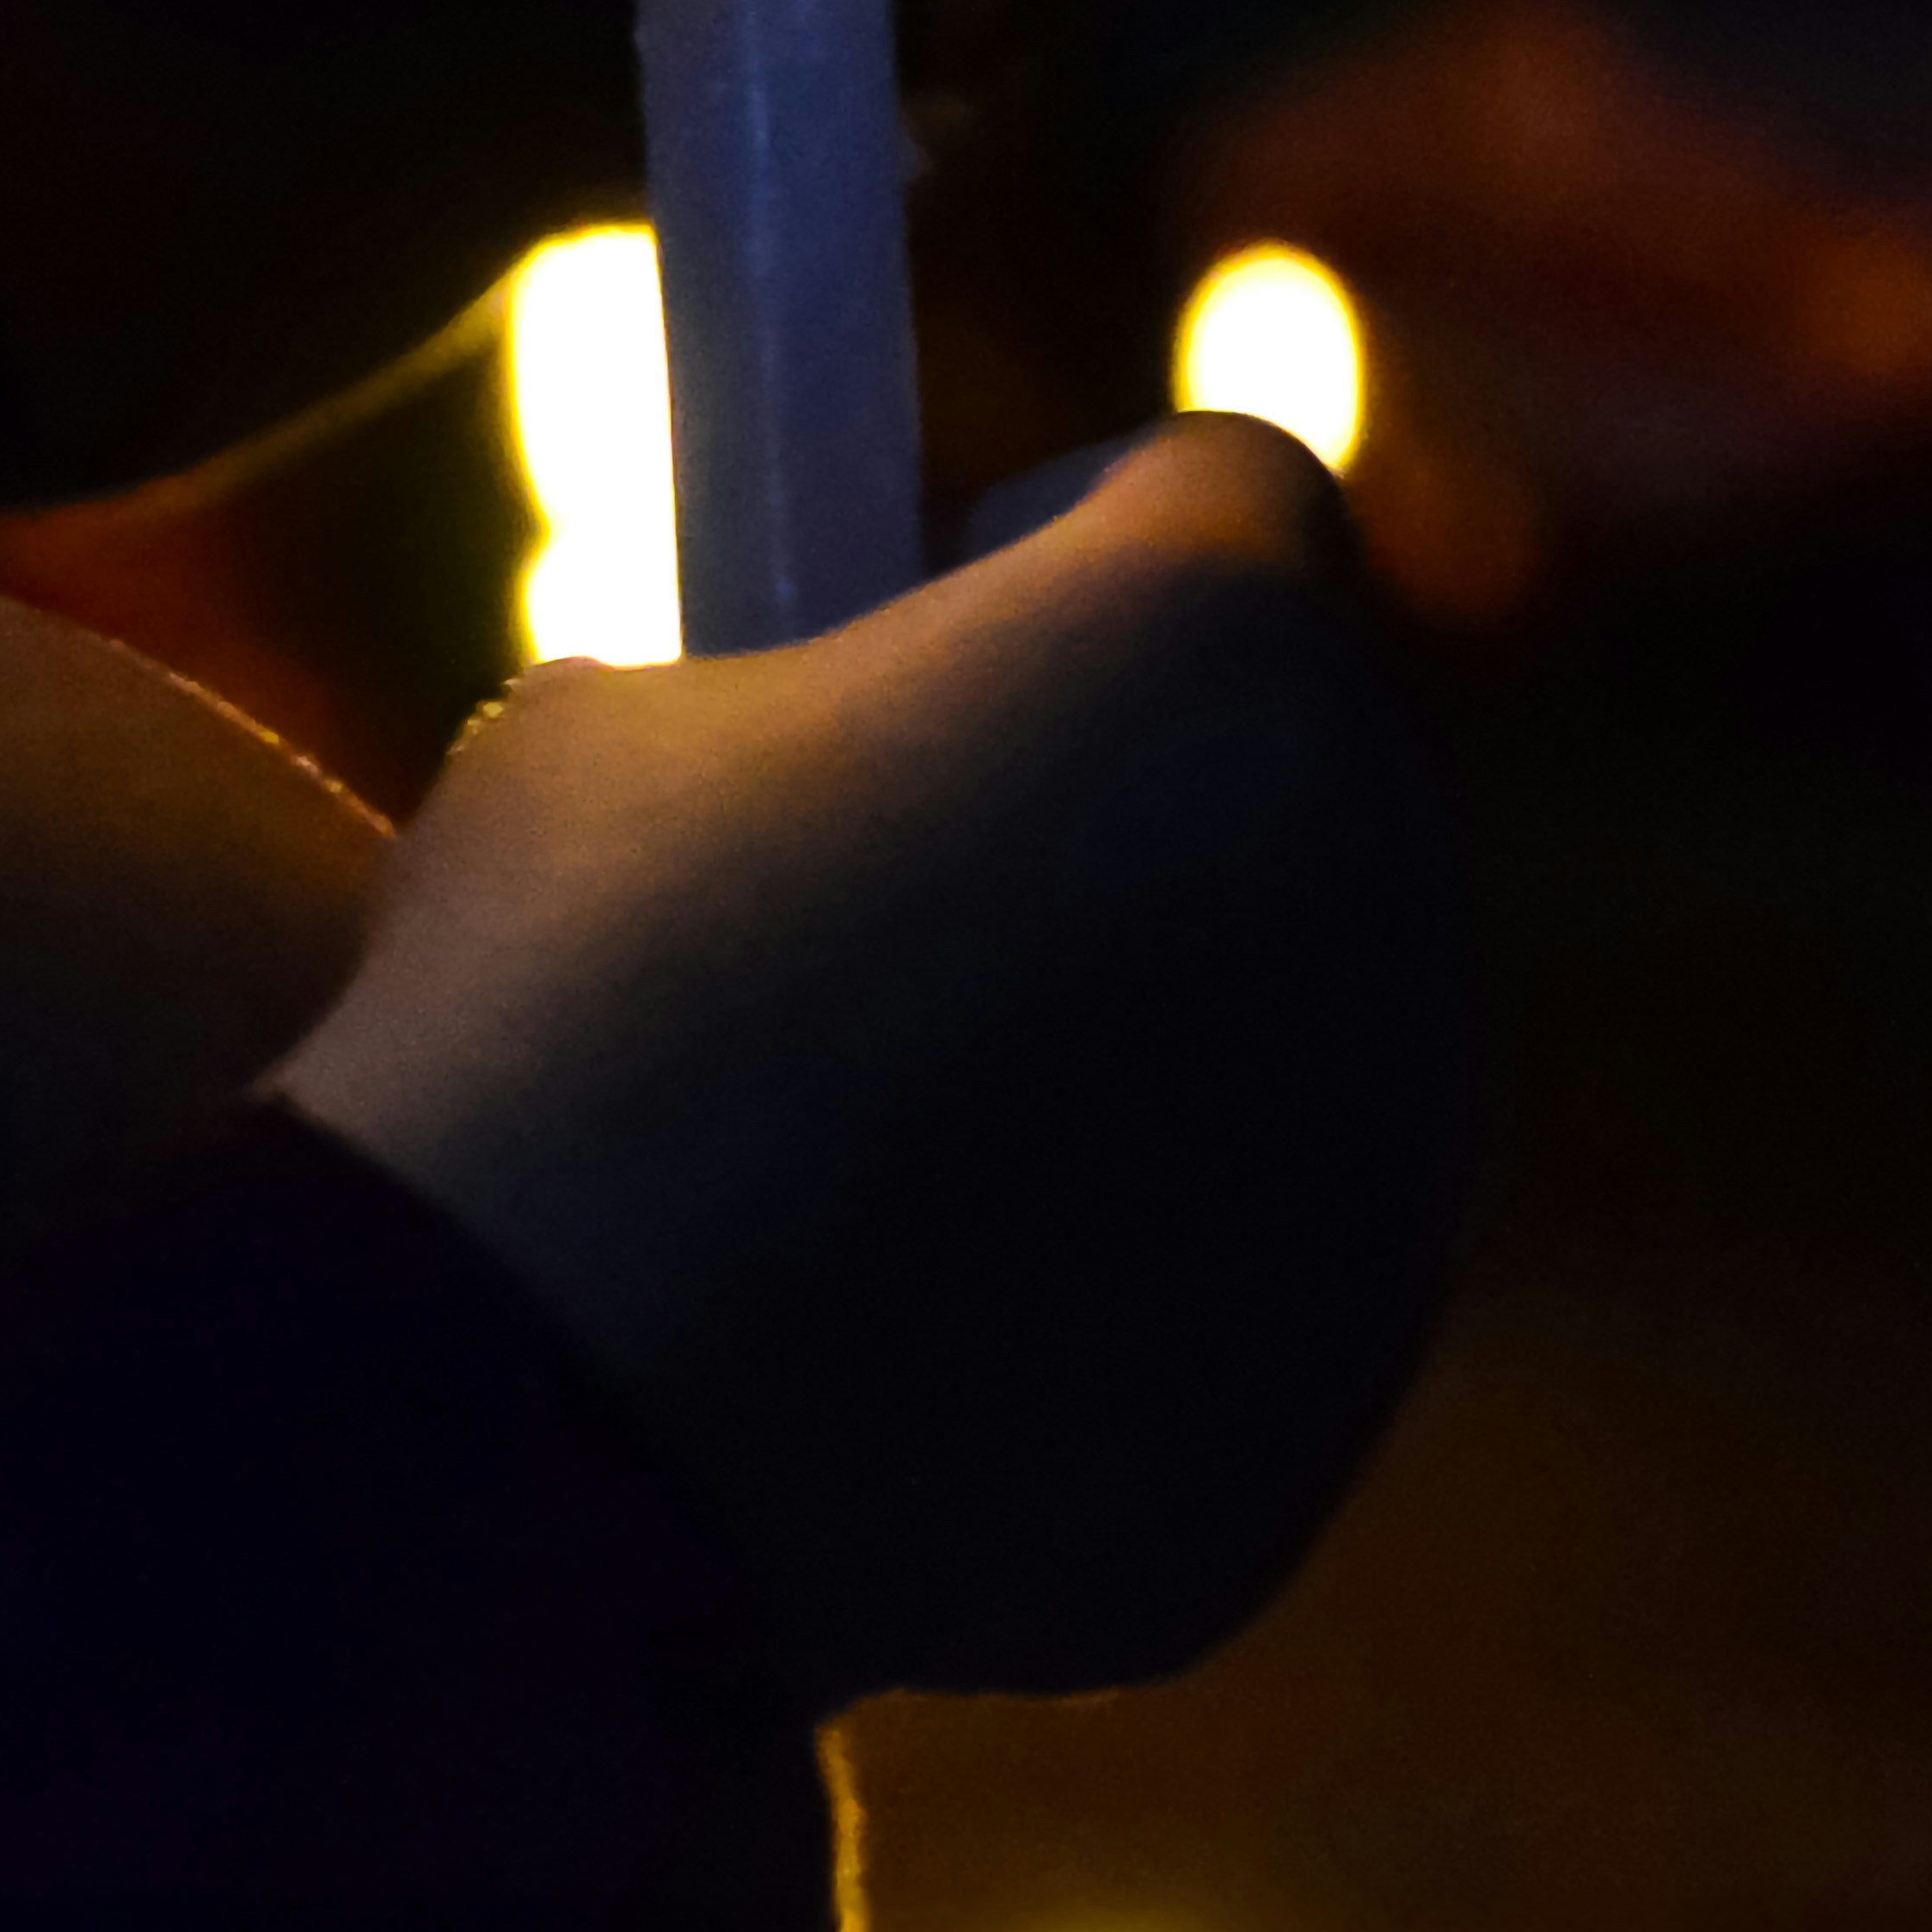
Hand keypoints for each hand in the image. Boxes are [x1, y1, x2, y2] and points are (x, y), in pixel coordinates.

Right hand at [268, 421, 1465, 1700]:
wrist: (543, 1439)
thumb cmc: (549, 1016)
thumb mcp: (609, 739)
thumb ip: (788, 698)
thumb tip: (793, 759)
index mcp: (1217, 635)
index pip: (1222, 492)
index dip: (1063, 533)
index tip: (930, 609)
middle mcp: (1375, 871)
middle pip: (1283, 772)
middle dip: (1113, 806)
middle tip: (883, 891)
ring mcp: (1388, 1149)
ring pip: (1289, 1043)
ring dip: (1127, 1053)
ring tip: (857, 1140)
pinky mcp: (1328, 1384)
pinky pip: (1245, 1287)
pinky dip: (1115, 1289)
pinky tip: (904, 1336)